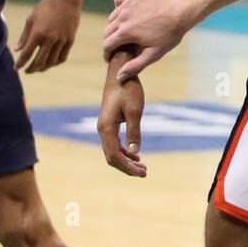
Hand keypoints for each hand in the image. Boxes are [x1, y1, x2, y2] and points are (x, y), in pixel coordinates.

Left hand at [14, 0, 82, 72]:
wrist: (66, 0)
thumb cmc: (46, 7)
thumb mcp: (31, 19)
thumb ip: (24, 36)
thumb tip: (17, 50)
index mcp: (38, 33)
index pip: (27, 53)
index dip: (20, 63)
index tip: (16, 68)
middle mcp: (50, 39)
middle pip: (39, 61)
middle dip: (32, 68)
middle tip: (27, 71)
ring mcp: (61, 40)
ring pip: (52, 61)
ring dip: (43, 67)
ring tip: (38, 68)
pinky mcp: (70, 40)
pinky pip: (62, 57)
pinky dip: (55, 62)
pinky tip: (50, 62)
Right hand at [98, 53, 146, 176]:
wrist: (121, 73)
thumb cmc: (128, 89)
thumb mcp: (135, 111)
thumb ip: (134, 132)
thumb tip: (134, 152)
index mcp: (106, 128)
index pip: (115, 155)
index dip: (128, 167)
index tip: (142, 173)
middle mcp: (103, 129)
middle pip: (112, 157)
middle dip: (127, 168)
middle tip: (144, 173)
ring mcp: (105, 127)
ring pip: (113, 151)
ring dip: (126, 161)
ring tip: (142, 168)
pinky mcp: (110, 123)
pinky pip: (115, 144)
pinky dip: (125, 152)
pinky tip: (135, 155)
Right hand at [103, 0, 194, 77]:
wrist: (182, 9)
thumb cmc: (170, 33)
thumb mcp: (154, 53)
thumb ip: (135, 65)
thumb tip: (119, 77)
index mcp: (126, 32)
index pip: (107, 45)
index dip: (107, 54)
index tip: (110, 58)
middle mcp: (122, 16)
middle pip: (108, 31)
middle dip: (111, 40)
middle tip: (119, 46)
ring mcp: (126, 4)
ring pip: (113, 17)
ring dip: (116, 25)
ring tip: (126, 31)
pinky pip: (118, 1)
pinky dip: (120, 8)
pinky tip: (128, 13)